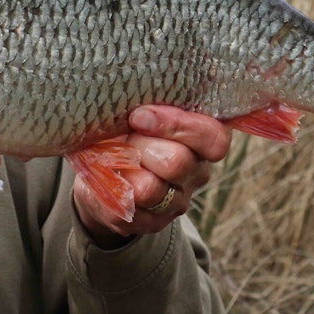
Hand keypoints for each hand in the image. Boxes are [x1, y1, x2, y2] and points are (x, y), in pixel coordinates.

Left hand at [72, 105, 232, 247]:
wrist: (100, 167)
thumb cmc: (124, 127)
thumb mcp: (135, 107)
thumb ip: (145, 99)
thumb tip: (132, 91)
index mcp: (201, 139)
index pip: (214, 137)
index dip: (178, 125)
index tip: (138, 116)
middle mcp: (196, 171)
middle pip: (179, 162)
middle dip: (141, 146)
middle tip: (123, 138)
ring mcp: (177, 200)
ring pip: (153, 189)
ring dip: (125, 170)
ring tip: (112, 158)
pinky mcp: (153, 222)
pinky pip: (131, 211)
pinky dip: (113, 192)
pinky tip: (108, 179)